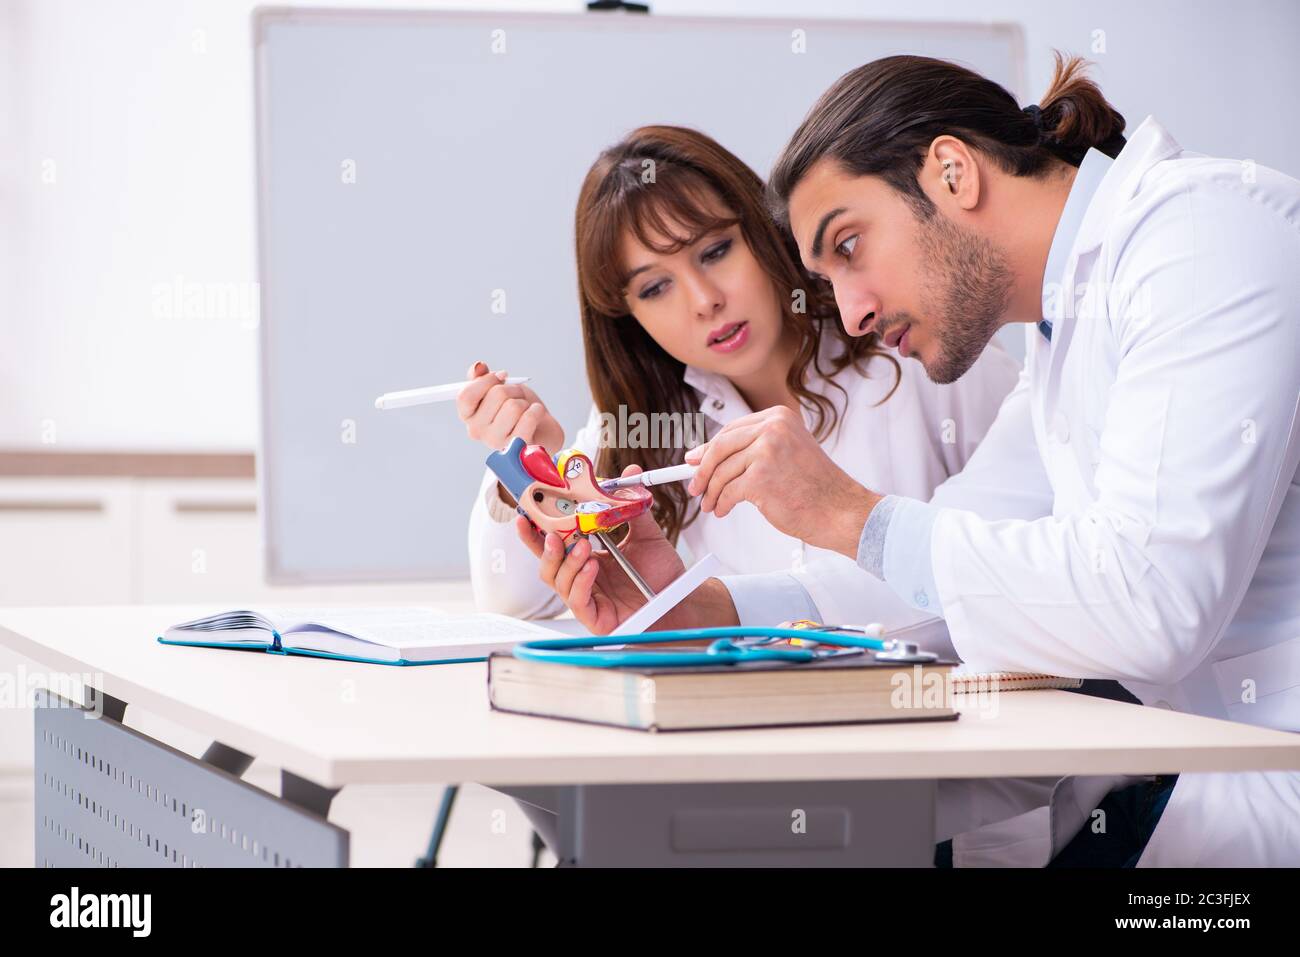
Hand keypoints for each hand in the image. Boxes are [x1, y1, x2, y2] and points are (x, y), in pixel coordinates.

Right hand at [456, 360, 563, 453]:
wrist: (540, 430)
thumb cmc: (517, 409)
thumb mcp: (498, 388)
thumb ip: (482, 377)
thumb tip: (478, 366)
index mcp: (468, 415)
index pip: (466, 396)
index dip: (486, 380)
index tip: (502, 376)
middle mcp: (477, 431)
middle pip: (496, 395)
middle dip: (513, 389)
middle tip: (518, 395)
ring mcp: (496, 442)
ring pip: (514, 406)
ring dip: (525, 401)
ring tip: (525, 409)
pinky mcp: (516, 448)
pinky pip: (528, 418)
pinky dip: (536, 411)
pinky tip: (535, 415)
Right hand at [515, 465, 733, 633]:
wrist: (682, 600)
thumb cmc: (661, 573)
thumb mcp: (647, 533)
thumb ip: (634, 505)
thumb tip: (631, 472)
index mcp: (588, 556)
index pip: (554, 542)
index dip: (537, 530)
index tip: (526, 513)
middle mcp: (582, 577)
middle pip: (548, 562)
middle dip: (541, 546)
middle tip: (549, 532)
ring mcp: (586, 598)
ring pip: (558, 581)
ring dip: (567, 562)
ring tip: (584, 547)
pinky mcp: (594, 617)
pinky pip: (577, 601)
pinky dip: (581, 582)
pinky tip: (592, 568)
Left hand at [685, 405, 880, 557]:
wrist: (841, 510)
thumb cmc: (816, 487)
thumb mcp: (786, 453)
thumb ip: (753, 448)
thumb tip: (705, 456)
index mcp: (779, 417)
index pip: (731, 429)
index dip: (709, 448)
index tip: (695, 461)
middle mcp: (773, 428)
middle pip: (720, 447)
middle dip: (702, 470)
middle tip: (695, 486)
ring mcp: (767, 451)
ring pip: (721, 472)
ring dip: (712, 492)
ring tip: (711, 504)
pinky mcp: (760, 478)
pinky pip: (728, 491)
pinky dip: (721, 503)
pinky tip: (723, 510)